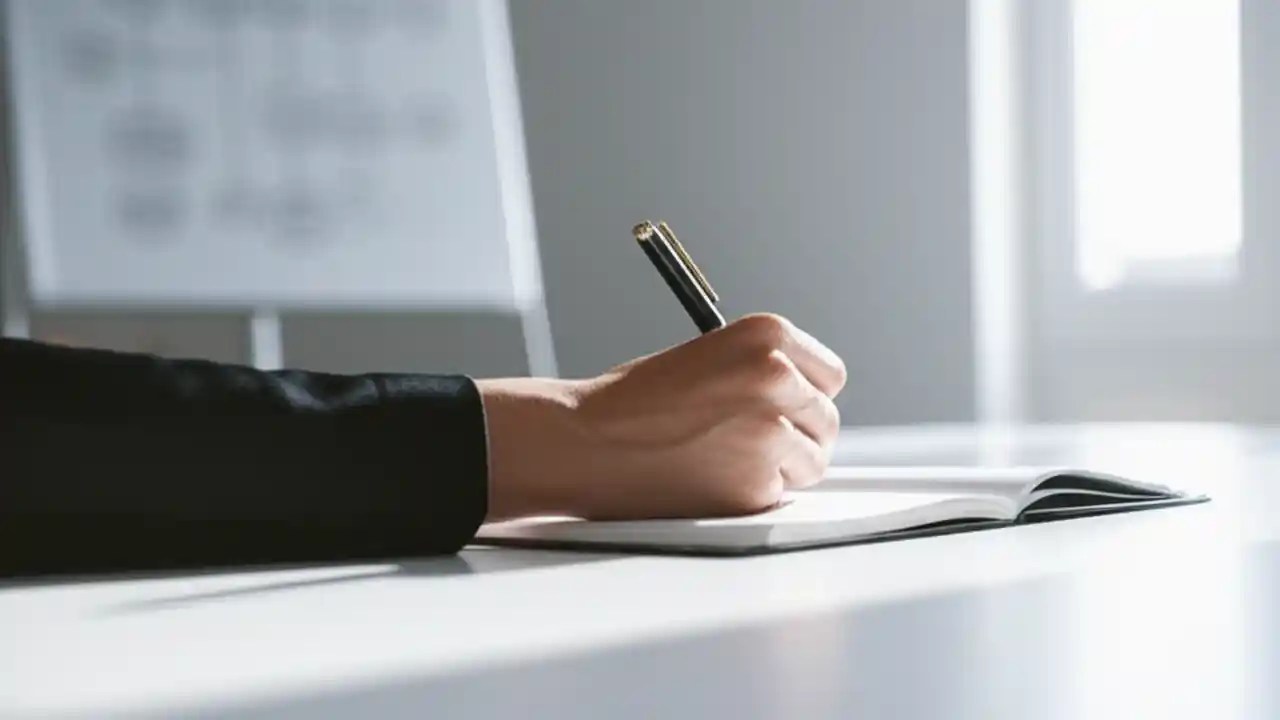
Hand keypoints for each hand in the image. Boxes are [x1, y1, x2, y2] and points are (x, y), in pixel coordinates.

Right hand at [477, 314, 845, 520]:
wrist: (585, 442)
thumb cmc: (631, 401)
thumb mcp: (707, 355)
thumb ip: (762, 370)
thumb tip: (803, 400)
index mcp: (767, 335)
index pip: (829, 374)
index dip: (805, 394)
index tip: (786, 407)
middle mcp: (779, 377)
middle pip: (827, 419)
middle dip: (798, 434)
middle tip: (753, 442)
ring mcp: (772, 433)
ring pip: (813, 460)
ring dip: (782, 467)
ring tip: (727, 459)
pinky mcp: (757, 484)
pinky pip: (779, 494)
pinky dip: (753, 494)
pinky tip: (710, 479)